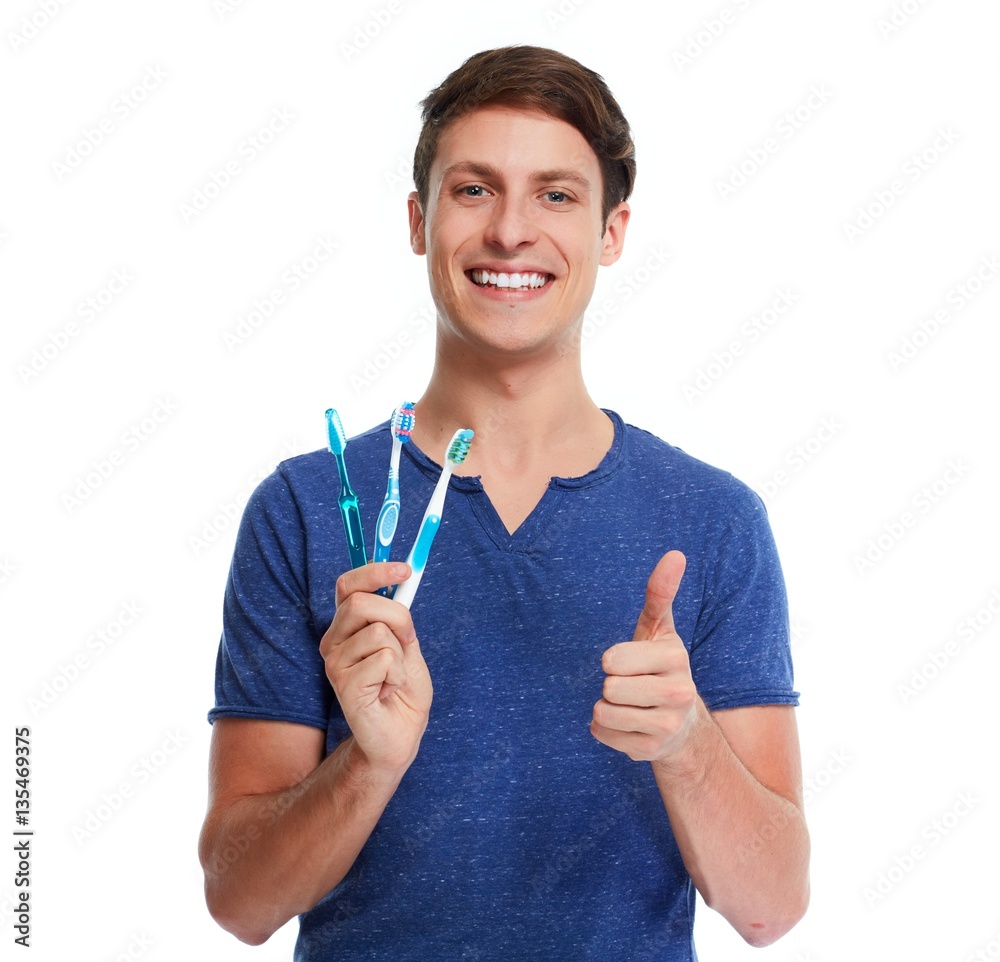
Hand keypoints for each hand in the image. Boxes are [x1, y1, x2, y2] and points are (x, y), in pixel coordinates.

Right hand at [320, 562, 432, 773]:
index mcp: (346, 627)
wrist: (401, 734)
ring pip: (380, 632)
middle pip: (363, 603)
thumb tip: (404, 574)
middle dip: (399, 618)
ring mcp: (334, 663)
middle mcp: (333, 641)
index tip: (405, 569)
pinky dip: (398, 675)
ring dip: (401, 655)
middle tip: (406, 645)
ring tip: (392, 678)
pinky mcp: (343, 685)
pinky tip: (387, 691)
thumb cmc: (402, 688)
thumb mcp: (407, 643)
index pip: (348, 585)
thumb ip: (399, 614)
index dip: (374, 571)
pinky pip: (385, 659)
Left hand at [590, 551, 698, 762]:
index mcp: (675, 657)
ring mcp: (667, 726)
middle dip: (609, 685)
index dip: (612, 660)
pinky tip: (628, 725)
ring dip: (605, 708)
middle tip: (630, 686)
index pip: (613, 660)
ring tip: (629, 705)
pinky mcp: (651, 751)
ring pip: (603, 712)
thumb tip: (675, 554)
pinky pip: (602, 734)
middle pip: (608, 688)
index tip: (627, 662)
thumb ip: (661, 592)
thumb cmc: (659, 666)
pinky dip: (605, 729)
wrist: (681, 723)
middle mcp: (679, 693)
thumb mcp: (659, 629)